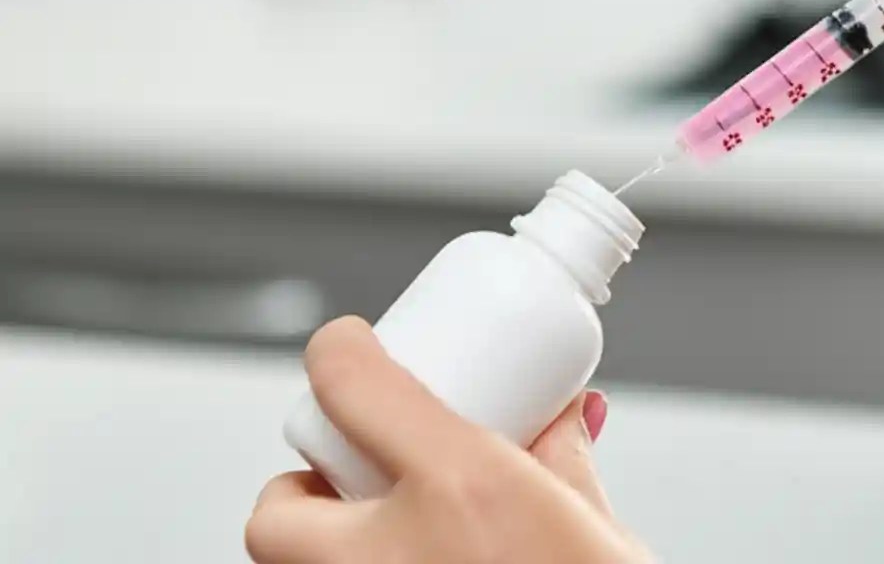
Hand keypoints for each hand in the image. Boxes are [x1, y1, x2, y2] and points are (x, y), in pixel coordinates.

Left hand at [246, 317, 648, 563]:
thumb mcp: (600, 529)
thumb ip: (564, 464)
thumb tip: (552, 422)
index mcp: (463, 492)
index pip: (351, 384)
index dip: (337, 351)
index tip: (347, 348)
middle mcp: (396, 559)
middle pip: (276, 507)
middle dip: (303, 485)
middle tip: (355, 472)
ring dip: (320, 545)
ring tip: (382, 535)